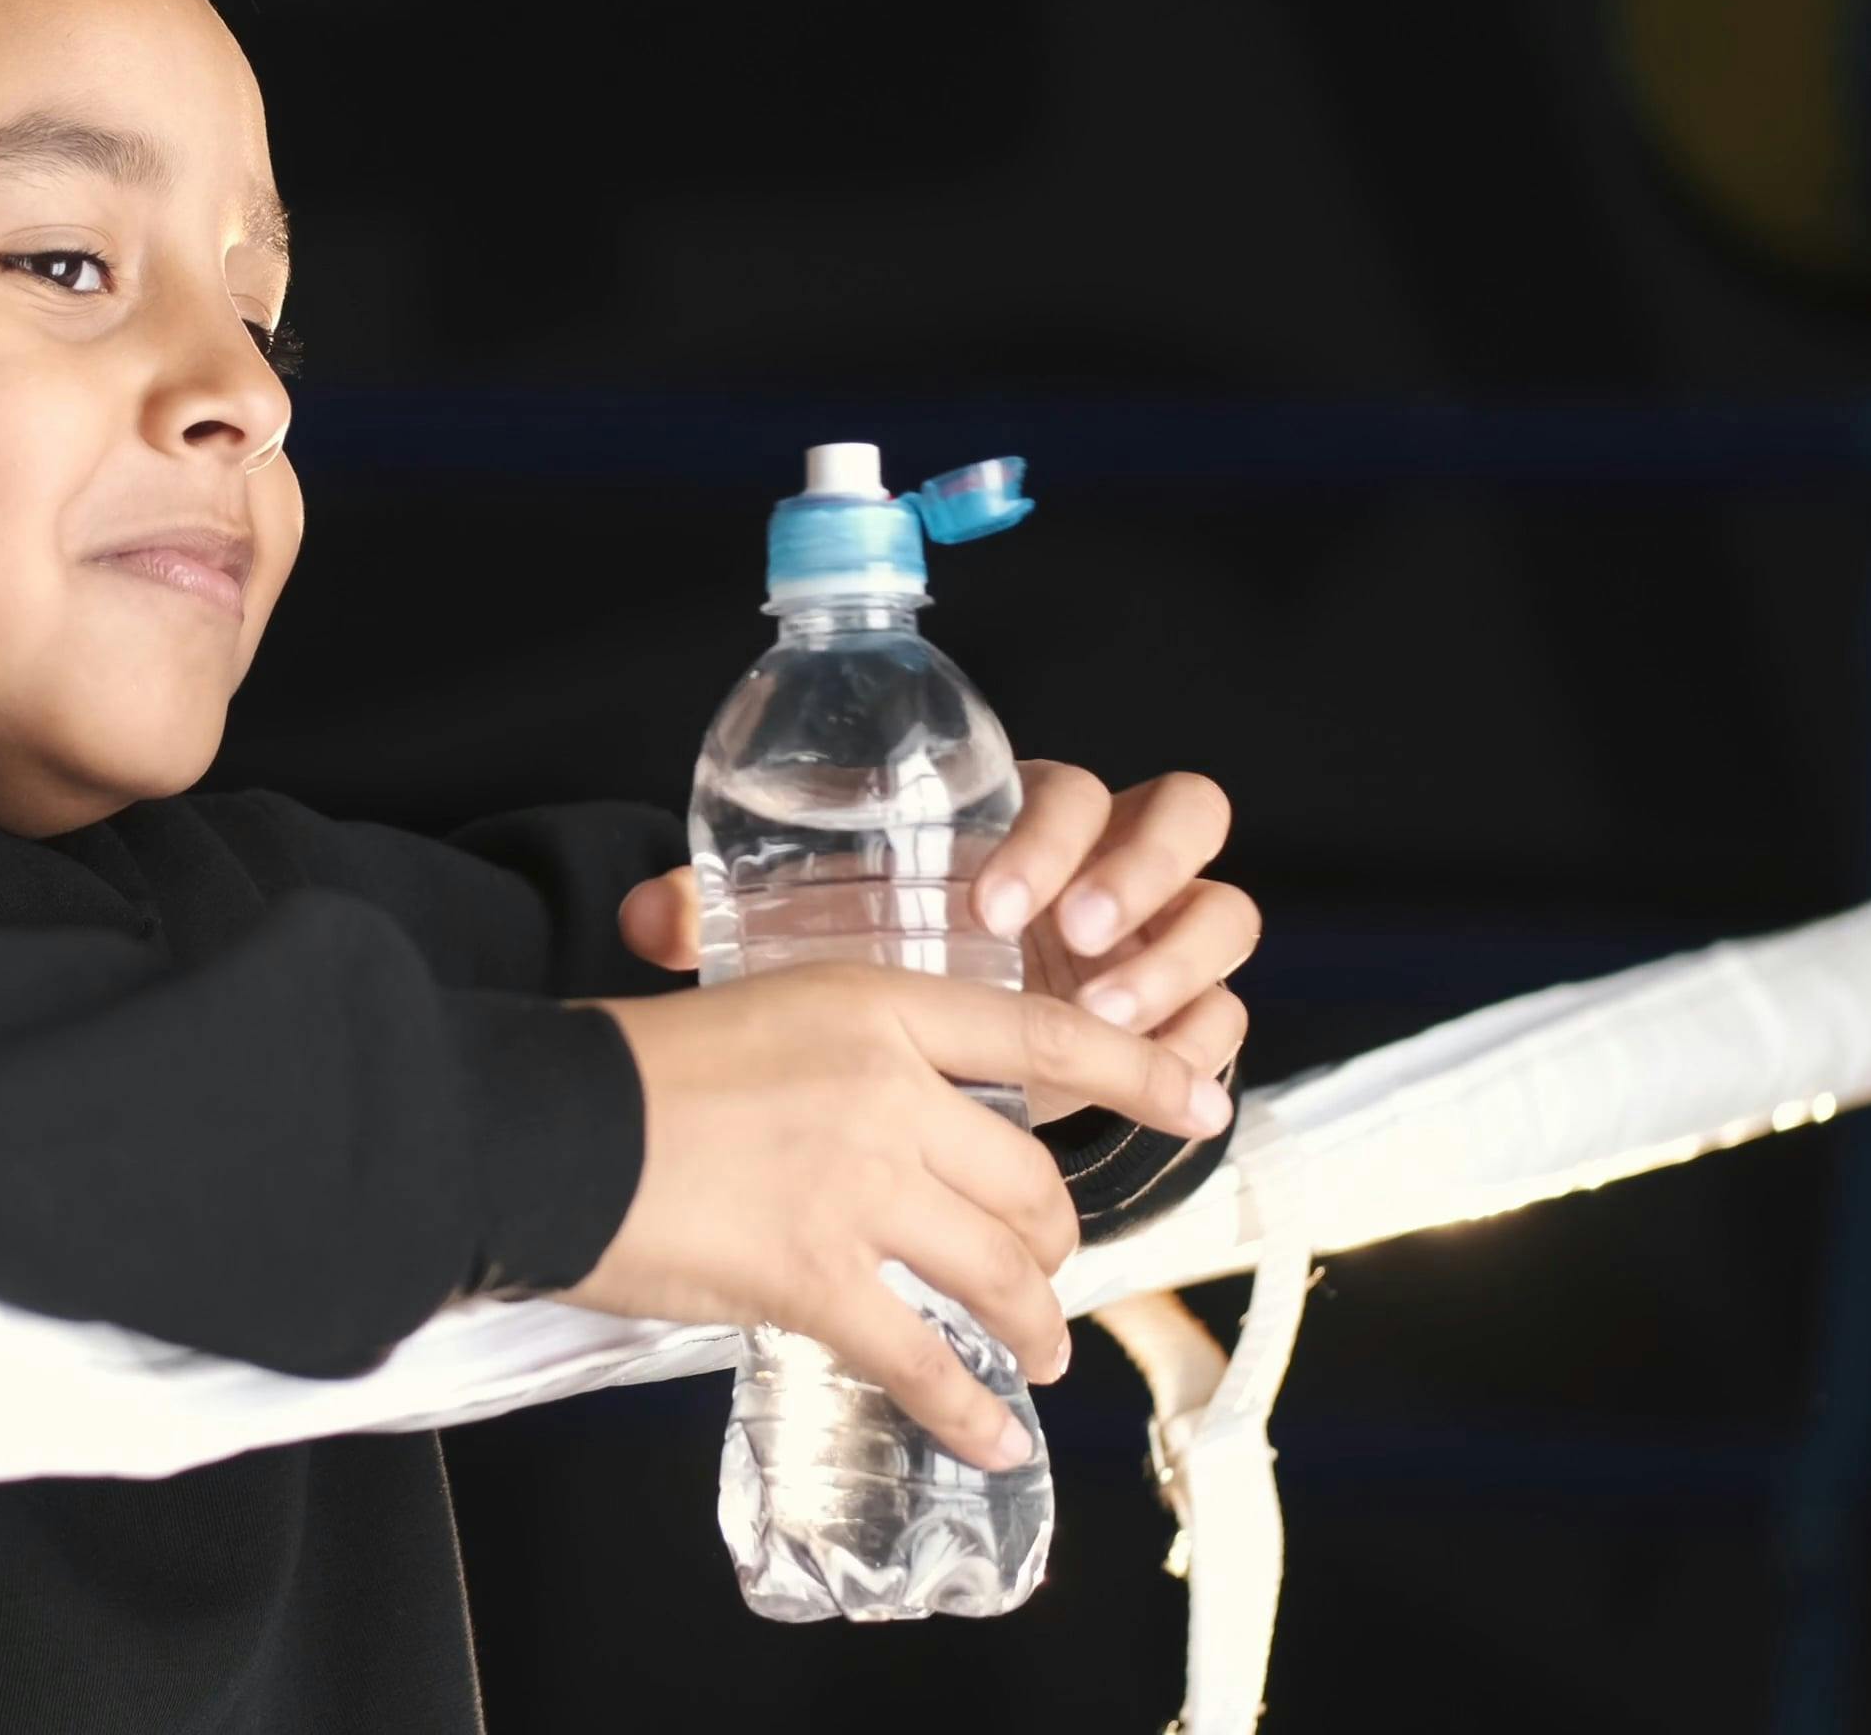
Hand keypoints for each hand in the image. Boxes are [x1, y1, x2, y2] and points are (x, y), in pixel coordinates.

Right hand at [556, 963, 1232, 1468]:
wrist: (542, 1125)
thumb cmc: (628, 1068)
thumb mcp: (757, 1010)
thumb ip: (842, 1057)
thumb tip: (893, 1123)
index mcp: (874, 1007)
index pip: (1045, 1038)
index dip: (1139, 1073)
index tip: (1204, 1097)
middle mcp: (887, 1095)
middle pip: (1030, 1181)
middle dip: (1056, 1242)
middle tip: (1049, 1273)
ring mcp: (856, 1190)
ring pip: (996, 1272)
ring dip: (1033, 1324)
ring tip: (1040, 1350)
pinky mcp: (814, 1280)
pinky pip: (924, 1360)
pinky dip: (971, 1408)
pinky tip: (995, 1435)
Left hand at [618, 764, 1255, 1122]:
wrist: (918, 1050)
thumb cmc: (869, 966)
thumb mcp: (808, 942)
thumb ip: (727, 917)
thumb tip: (644, 918)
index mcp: (1028, 819)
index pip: (1074, 790)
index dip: (1050, 836)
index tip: (992, 904)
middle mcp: (1109, 865)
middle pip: (1186, 819)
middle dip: (1141, 876)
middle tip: (1074, 941)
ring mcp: (1155, 937)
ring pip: (1223, 913)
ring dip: (1177, 962)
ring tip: (1108, 1023)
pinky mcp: (1176, 1017)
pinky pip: (1226, 1011)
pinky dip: (1202, 1039)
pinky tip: (1162, 1079)